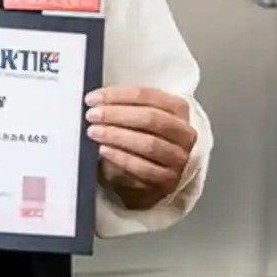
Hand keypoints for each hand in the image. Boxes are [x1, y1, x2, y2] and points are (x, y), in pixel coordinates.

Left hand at [84, 86, 197, 208]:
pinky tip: (104, 150)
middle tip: (93, 115)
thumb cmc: (141, 139)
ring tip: (94, 132)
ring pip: (149, 144)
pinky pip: (143, 168)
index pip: (148, 96)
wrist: (149, 178)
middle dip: (117, 115)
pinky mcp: (168, 180)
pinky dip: (121, 157)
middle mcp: (184, 133)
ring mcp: (179, 158)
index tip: (94, 98)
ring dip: (117, 136)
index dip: (118, 95)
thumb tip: (96, 101)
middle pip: (150, 118)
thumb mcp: (138, 118)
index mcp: (178, 108)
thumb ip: (125, 107)